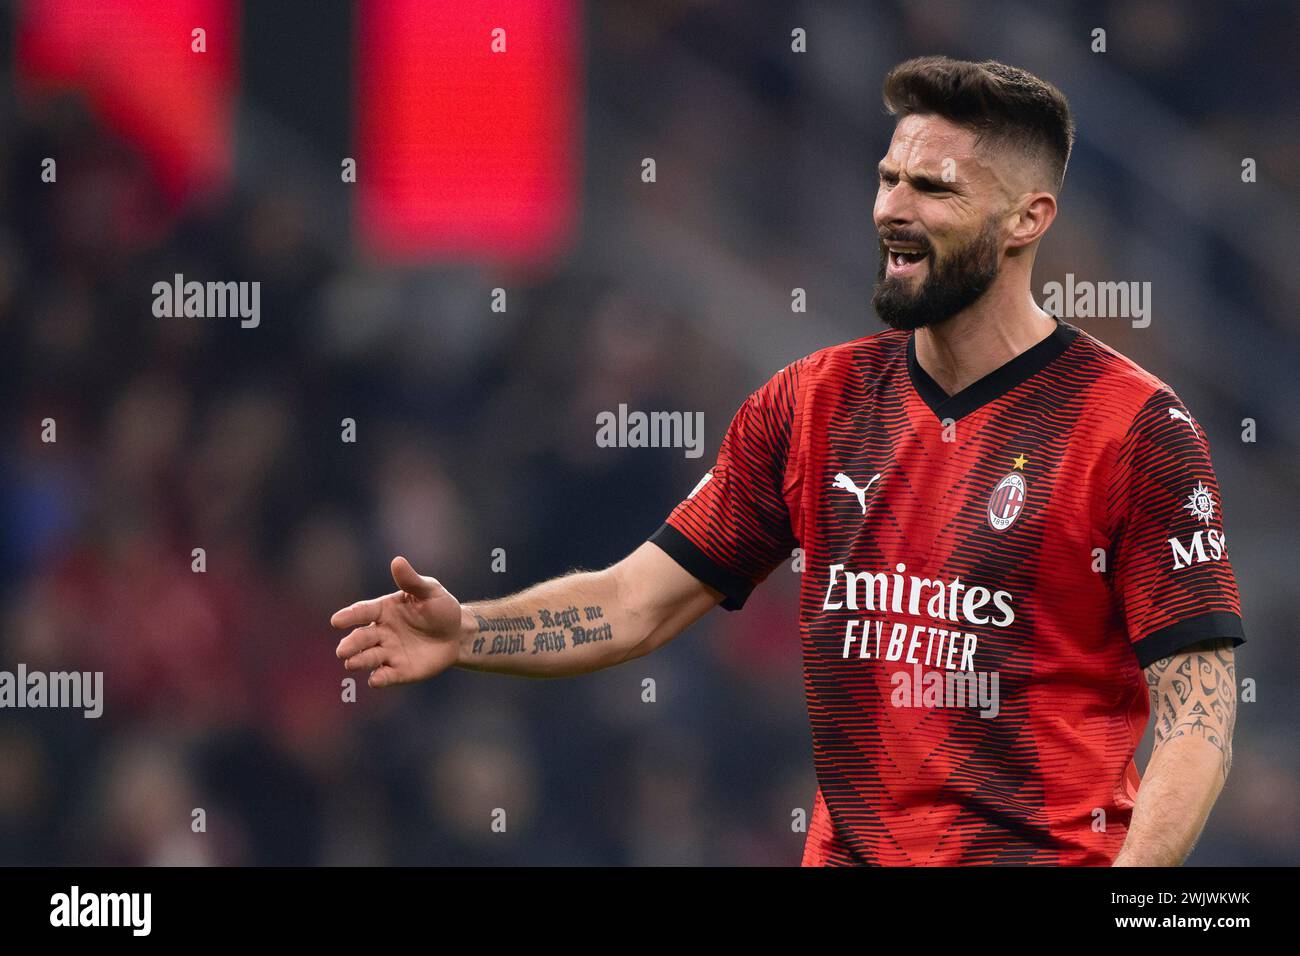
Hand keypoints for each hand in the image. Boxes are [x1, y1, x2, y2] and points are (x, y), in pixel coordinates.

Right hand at [330, 556, 464, 686]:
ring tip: (351, 664)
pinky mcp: (400, 671)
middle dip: (351, 644)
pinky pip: (387, 675)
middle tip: (342, 651)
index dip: (349, 616)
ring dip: (360, 661)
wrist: (458, 633)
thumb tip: (397, 561)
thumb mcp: (430, 591)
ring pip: (369, 658)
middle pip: (362, 638)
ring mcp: (389, 653)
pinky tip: (375, 680)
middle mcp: (381, 632)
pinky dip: (380, 678)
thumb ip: (412, 581)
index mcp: (384, 610)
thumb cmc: (440, 608)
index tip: (336, 620)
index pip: (363, 612)